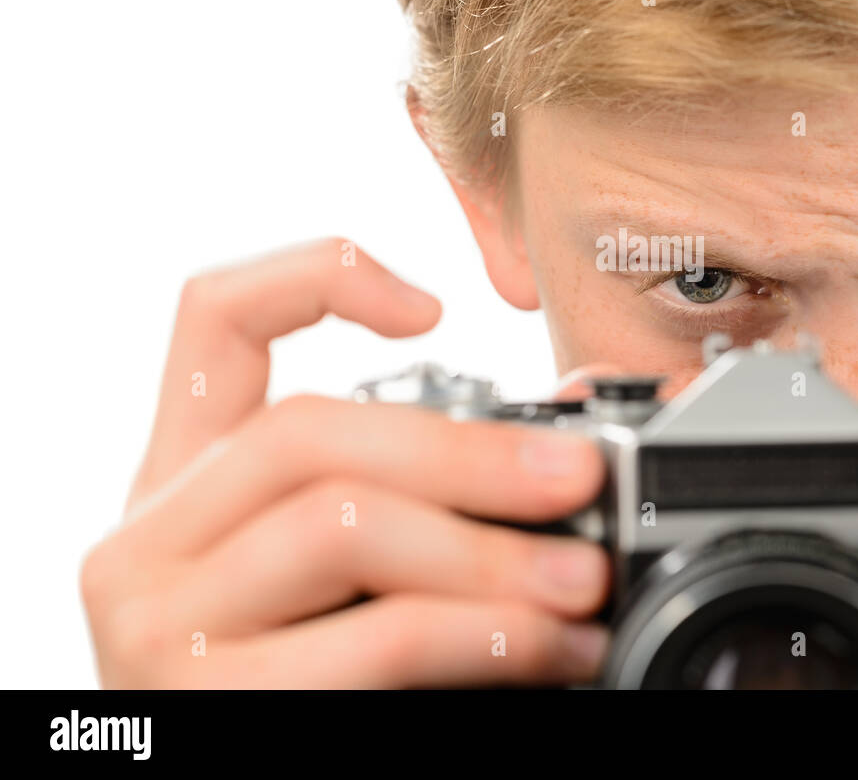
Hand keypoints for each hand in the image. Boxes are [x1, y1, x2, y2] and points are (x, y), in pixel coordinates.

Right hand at [80, 238, 610, 686]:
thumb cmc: (326, 684)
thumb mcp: (356, 573)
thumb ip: (424, 498)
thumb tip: (570, 438)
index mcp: (189, 485)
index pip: (212, 318)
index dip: (318, 275)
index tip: (434, 308)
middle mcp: (151, 541)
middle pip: (306, 428)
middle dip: (471, 450)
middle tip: (582, 481)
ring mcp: (156, 625)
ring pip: (341, 522)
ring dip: (492, 553)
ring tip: (583, 587)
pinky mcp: (193, 704)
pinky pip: (372, 637)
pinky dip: (484, 639)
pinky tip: (548, 654)